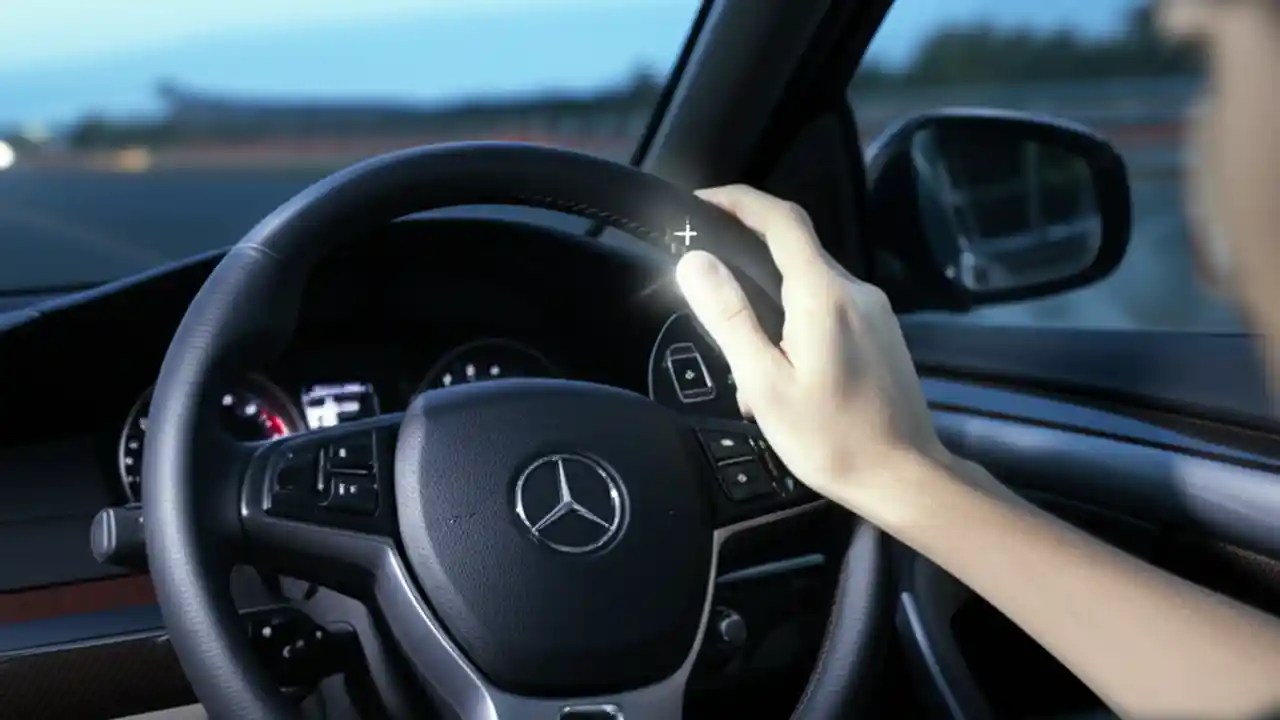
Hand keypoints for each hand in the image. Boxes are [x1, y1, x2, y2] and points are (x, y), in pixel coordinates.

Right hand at [676, 185, 949, 509]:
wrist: (905, 477)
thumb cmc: (830, 439)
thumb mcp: (766, 384)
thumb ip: (729, 318)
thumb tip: (694, 261)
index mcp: (823, 295)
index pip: (780, 220)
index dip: (738, 201)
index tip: (701, 203)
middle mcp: (855, 290)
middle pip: (794, 251)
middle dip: (747, 267)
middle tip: (708, 301)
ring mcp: (874, 311)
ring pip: (810, 285)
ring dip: (771, 309)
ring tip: (747, 368)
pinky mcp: (882, 333)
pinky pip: (829, 310)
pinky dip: (796, 326)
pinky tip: (783, 377)